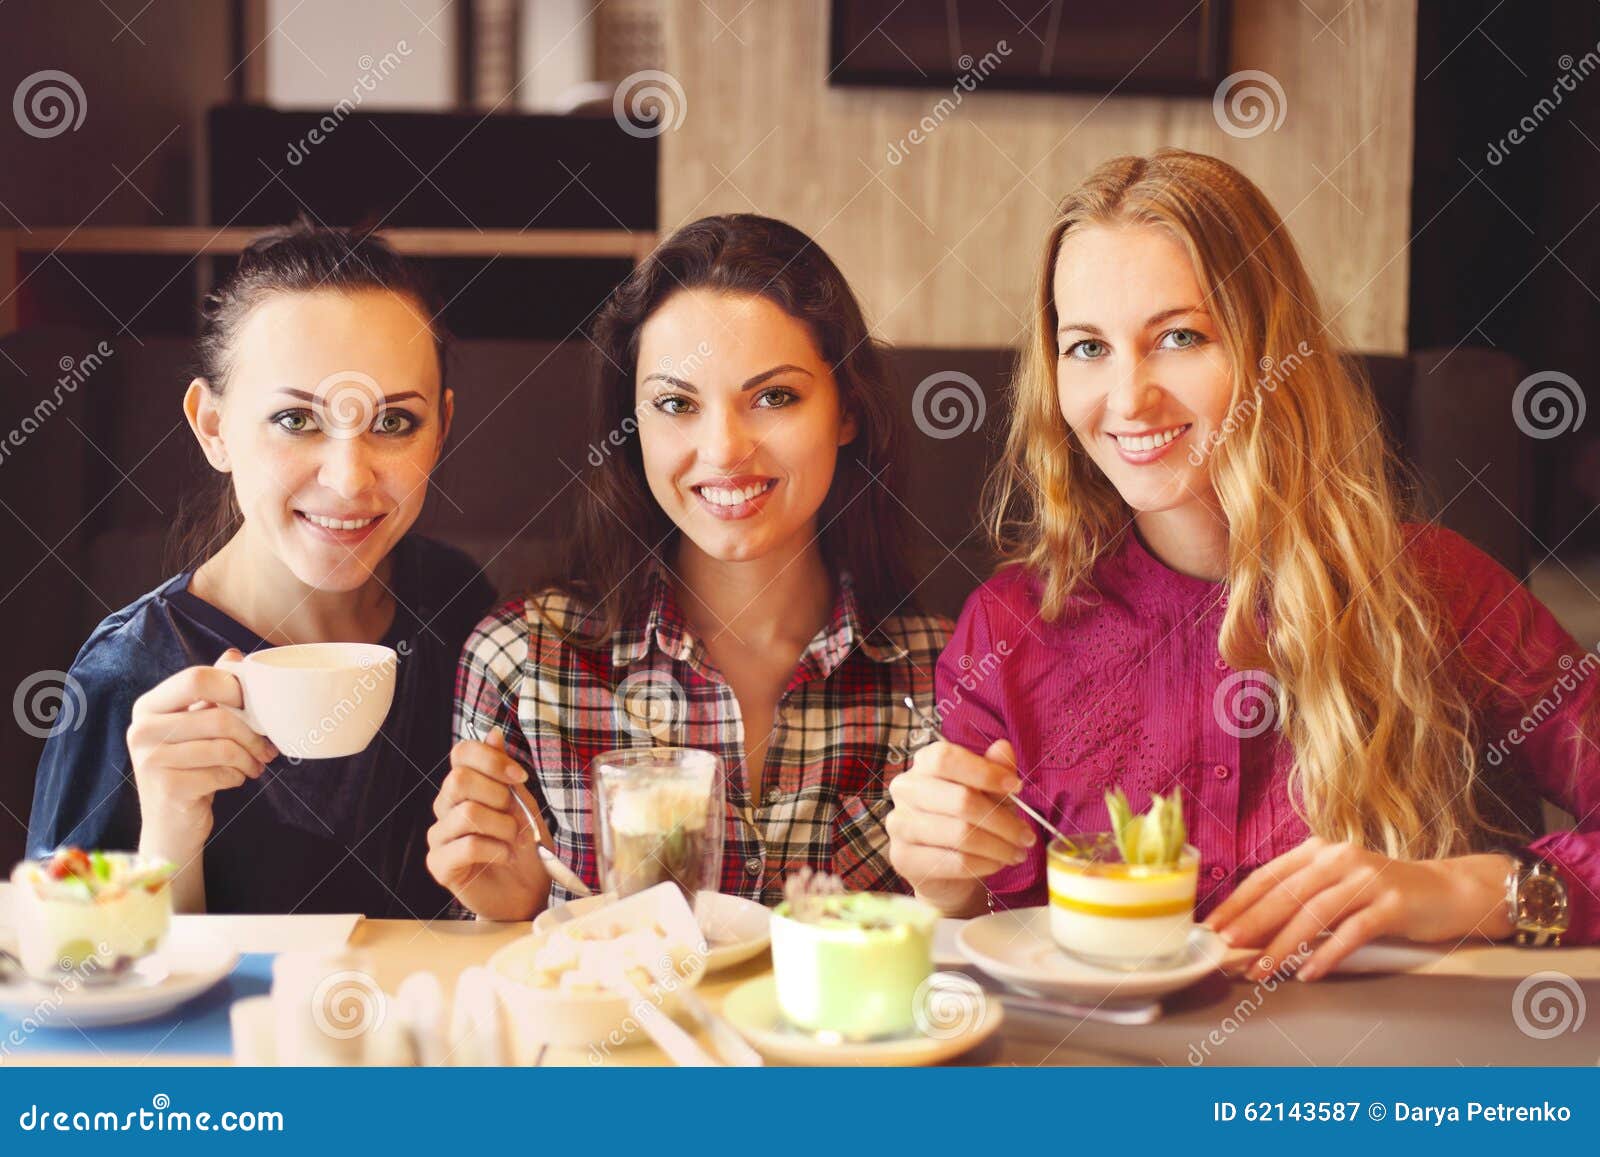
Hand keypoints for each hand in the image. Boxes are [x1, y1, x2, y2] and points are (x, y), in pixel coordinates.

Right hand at [128, 648, 276, 860]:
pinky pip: (222, 773)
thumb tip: (233, 655)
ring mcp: (150, 760)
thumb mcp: (196, 725)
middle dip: (252, 733)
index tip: (252, 706)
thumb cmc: (189, 767)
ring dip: (250, 758)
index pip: (196, 678)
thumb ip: (211, 691)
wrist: (171, 824)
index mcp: (149, 706)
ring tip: (255, 764)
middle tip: (267, 746)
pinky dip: (238, 777)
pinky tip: (236, 779)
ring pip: (224, 747)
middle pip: (218, 716)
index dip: (234, 688)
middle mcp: (142, 729)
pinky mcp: (167, 788)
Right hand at [426, 728, 547, 920]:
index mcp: (464, 788)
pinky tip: (504, 857)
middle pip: (459, 780)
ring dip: (503, 828)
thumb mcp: (522, 802)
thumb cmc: (523, 846)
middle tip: (514, 818)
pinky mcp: (440, 865)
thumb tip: (493, 733)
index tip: (519, 777)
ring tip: (511, 842)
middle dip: (499, 797)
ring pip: (468, 813)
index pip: (461, 753)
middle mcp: (445, 808)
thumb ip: (504, 771)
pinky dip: (497, 850)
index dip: (492, 759)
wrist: (527, 892)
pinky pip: (468, 845)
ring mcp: (439, 836)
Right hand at [885, 737, 1035, 915]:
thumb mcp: (989, 793)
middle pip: (959, 799)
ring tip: (1017, 853)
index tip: (1017, 787)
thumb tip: (1004, 747)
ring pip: (960, 834)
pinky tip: (997, 864)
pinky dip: (984, 864)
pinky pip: (953, 862)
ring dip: (998, 847)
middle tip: (1027, 836)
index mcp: (923, 764)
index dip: (983, 771)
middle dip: (1002, 821)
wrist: (945, 870)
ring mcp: (899, 824)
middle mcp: (905, 789)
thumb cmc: (969, 821)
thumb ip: (995, 770)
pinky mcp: (902, 858)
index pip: (946, 758)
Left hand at [1203, 837, 1515, 981]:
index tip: (1213, 927)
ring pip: (1314, 914)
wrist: (1448, 891)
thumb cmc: (1382, 894)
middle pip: (1285, 894)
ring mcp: (1367, 880)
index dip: (1237, 902)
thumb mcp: (1337, 885)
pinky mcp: (1392, 904)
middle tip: (1226, 948)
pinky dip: (1328, 954)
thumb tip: (1250, 929)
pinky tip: (1309, 973)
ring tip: (1261, 970)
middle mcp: (1339, 859)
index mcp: (1318, 851)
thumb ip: (1300, 898)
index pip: (1267, 876)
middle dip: (1251, 924)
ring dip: (1282, 946)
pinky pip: (1352, 932)